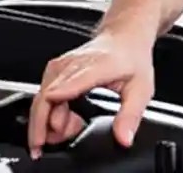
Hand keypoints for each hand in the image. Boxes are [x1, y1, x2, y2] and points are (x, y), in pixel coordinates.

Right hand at [27, 31, 155, 158]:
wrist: (124, 37)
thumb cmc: (132, 59)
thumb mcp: (141, 90)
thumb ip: (130, 116)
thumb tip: (124, 138)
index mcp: (95, 67)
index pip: (67, 85)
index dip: (56, 108)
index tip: (53, 127)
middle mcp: (72, 64)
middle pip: (45, 97)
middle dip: (43, 126)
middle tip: (49, 146)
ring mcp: (61, 66)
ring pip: (42, 98)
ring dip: (47, 121)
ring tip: (70, 131)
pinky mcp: (55, 70)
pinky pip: (44, 95)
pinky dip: (50, 113)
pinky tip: (65, 120)